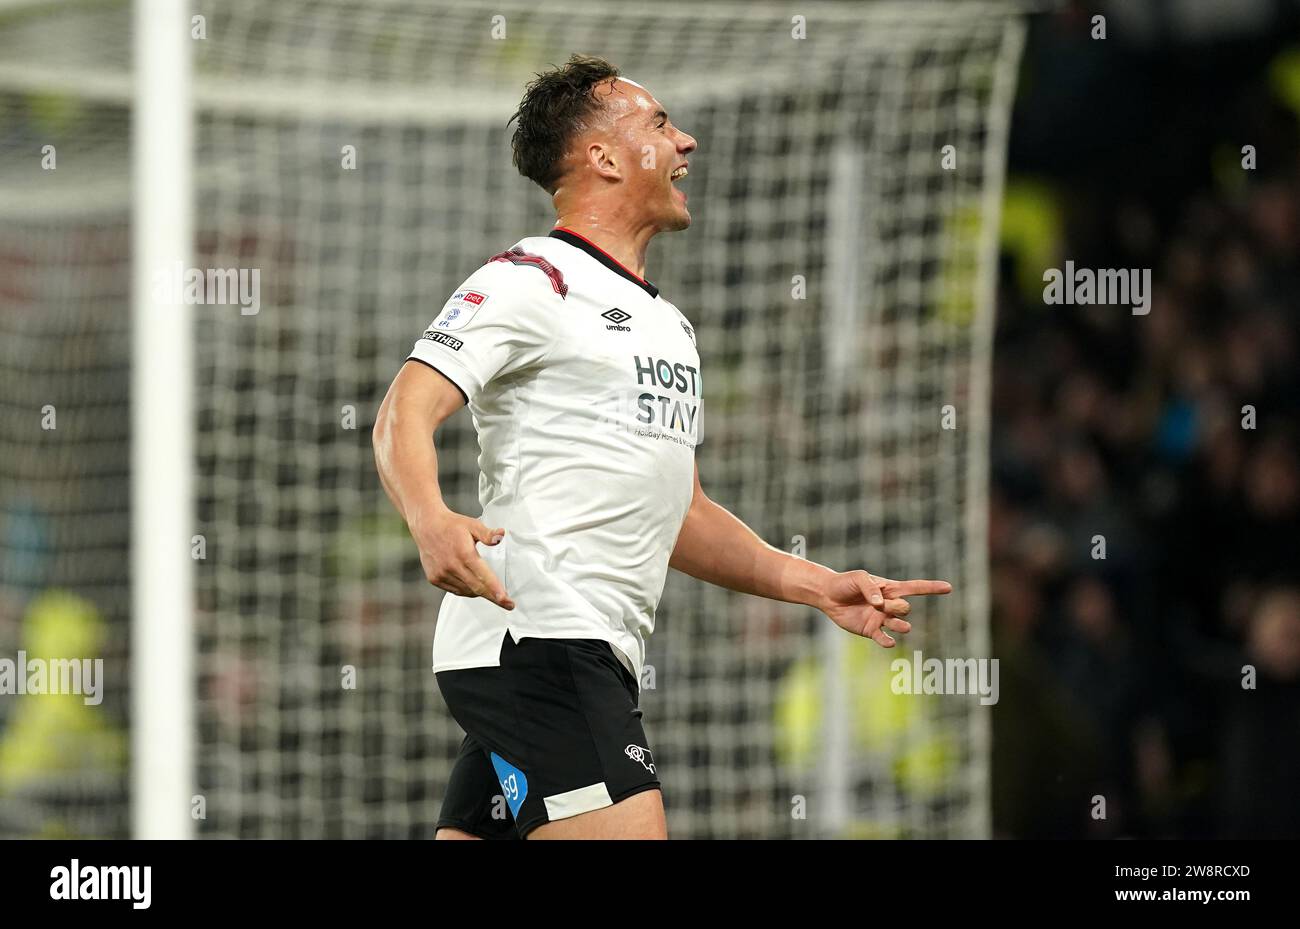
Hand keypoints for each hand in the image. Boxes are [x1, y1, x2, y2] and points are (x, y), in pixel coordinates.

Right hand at [411, 506, 514, 609]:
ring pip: (467, 591)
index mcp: (464, 554)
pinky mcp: (435, 579)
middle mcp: (452, 566)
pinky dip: (466, 590)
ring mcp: (442, 574)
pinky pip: (455, 590)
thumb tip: (502, 535)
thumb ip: (488, 534)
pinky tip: (472, 585)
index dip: (496, 591)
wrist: (426, 526)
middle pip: (477, 588)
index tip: (507, 601)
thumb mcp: (472, 525)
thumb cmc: (451, 525)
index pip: (484, 577)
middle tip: (508, 604)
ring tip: (490, 590)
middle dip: (494, 597)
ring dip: (480, 592)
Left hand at [819, 570, 951, 647]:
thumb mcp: (858, 577)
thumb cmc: (846, 583)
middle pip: (905, 608)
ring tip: (898, 624)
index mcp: (890, 589)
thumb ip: (870, 588)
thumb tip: (879, 603)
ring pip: (900, 625)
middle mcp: (889, 605)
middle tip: (879, 604)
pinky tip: (888, 642)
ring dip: (900, 625)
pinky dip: (888, 642)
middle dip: (897, 607)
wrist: (828, 595)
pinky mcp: (871, 630)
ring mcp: (881, 618)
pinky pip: (884, 639)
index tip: (948, 587)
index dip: (932, 588)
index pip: (915, 588)